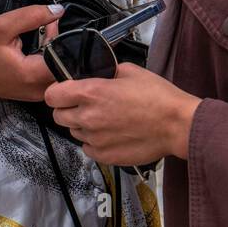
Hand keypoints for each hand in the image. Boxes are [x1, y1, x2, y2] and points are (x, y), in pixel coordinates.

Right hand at [0, 4, 63, 101]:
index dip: (60, 37)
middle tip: (45, 28)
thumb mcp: (3, 26)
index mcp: (32, 75)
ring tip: (40, 38)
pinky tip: (37, 50)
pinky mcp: (35, 95)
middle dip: (58, 43)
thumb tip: (59, 10)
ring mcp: (38, 95)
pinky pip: (51, 76)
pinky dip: (48, 62)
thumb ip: (32, 16)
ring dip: (54, 52)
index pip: (63, 55)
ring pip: (59, 71)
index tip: (49, 23)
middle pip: (64, 64)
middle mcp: (39, 90)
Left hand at [45, 63, 201, 165]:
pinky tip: (110, 132)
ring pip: (73, 131)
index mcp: (92, 93)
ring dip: (82, 124)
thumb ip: (105, 72)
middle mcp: (88, 118)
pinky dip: (94, 140)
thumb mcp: (130, 71)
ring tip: (104, 118)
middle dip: (67, 108)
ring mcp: (95, 139)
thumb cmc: (158, 97)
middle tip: (85, 104)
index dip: (58, 91)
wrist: (176, 125)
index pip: (51, 95)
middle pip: (58, 115)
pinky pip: (87, 147)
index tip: (65, 90)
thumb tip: (96, 74)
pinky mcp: (103, 155)